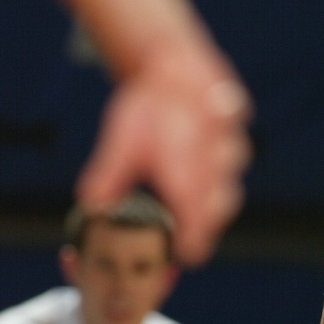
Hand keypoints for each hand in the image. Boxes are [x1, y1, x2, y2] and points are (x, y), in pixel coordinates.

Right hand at [76, 31, 252, 264]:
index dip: (192, 240)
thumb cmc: (145, 118)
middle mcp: (211, 173)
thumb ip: (110, 176)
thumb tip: (90, 204)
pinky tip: (218, 102)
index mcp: (186, 192)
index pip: (195, 231)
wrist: (165, 75)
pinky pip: (233, 111)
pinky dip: (224, 109)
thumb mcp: (124, 145)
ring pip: (232, 156)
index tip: (184, 248)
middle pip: (221, 201)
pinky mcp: (231, 108)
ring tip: (210, 148)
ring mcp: (224, 140)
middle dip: (211, 205)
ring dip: (220, 157)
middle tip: (198, 208)